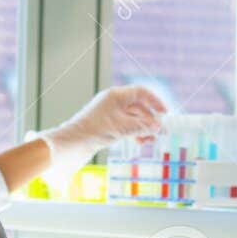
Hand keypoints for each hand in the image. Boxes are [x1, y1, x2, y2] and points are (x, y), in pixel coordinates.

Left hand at [40, 85, 166, 183]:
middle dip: (151, 120)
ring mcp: (110, 114)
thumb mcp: (122, 128)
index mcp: (116, 96)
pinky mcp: (107, 126)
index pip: (141, 93)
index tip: (165, 114)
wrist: (71, 144)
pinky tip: (140, 142)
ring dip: (143, 129)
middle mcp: (114, 102)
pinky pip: (126, 127)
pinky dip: (134, 133)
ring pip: (133, 119)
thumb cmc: (94, 131)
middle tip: (162, 133)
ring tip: (151, 141)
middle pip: (139, 107)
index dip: (155, 101)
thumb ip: (142, 126)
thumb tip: (159, 127)